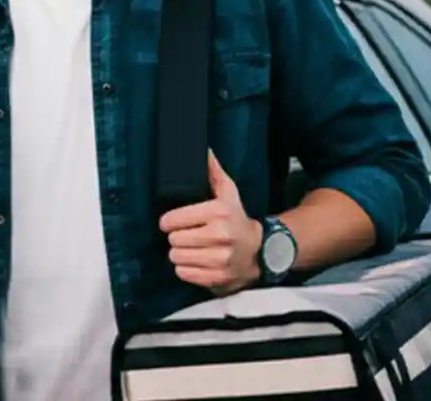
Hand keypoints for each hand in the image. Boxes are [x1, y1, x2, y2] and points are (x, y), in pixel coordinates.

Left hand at [159, 150, 262, 295]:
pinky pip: (184, 274)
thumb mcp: (229, 194)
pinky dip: (186, 269)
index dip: (169, 221)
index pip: (173, 219)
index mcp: (218, 212)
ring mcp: (219, 260)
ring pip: (176, 257)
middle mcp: (220, 236)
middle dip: (176, 238)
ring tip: (192, 249)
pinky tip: (197, 262)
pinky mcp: (217, 279)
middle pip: (173, 239)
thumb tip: (204, 151)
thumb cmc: (237, 220)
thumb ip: (213, 173)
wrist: (261, 252)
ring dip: (180, 254)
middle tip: (187, 236)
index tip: (174, 222)